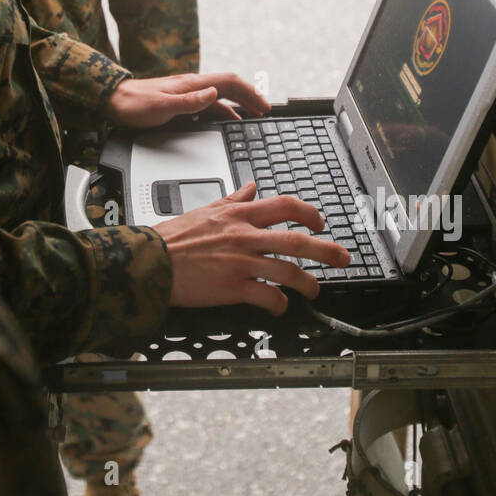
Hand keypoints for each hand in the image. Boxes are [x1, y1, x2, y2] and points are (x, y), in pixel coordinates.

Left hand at [106, 71, 270, 128]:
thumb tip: (214, 94)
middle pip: (229, 88)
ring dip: (238, 105)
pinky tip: (225, 121)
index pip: (229, 82)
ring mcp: (187, 92)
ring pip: (220, 96)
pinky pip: (209, 104)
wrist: (113, 101)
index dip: (250, 92)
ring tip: (250, 117)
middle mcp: (193, 86)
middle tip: (264, 112)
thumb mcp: (162, 106)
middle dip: (249, 98)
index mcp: (192, 84)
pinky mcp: (181, 100)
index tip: (263, 105)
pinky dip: (223, 111)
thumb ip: (189, 102)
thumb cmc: (134, 104)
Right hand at [155, 183, 349, 314]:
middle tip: (343, 257)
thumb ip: (233, 199)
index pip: (283, 206)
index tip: (319, 221)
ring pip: (287, 270)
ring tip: (314, 289)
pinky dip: (279, 304)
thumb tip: (251, 188)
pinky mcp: (233, 287)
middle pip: (296, 239)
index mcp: (239, 216)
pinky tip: (280, 307)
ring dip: (307, 282)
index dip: (308, 213)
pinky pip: (267, 296)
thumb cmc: (174, 238)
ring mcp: (241, 262)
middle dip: (326, 249)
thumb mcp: (207, 209)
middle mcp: (244, 236)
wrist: (152, 261)